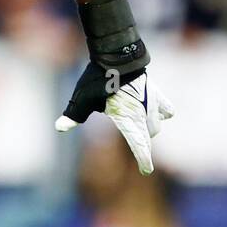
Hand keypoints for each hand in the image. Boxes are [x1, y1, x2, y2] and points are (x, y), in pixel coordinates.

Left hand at [56, 67, 173, 174]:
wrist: (119, 56)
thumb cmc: (99, 79)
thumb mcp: (82, 98)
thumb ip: (73, 115)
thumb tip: (60, 127)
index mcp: (127, 120)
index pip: (138, 144)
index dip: (143, 159)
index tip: (147, 170)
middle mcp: (143, 114)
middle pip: (149, 135)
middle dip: (142, 140)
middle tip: (134, 140)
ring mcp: (152, 104)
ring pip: (157, 124)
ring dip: (149, 128)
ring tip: (138, 124)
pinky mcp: (156, 93)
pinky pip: (166, 109)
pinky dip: (162, 113)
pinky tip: (156, 112)